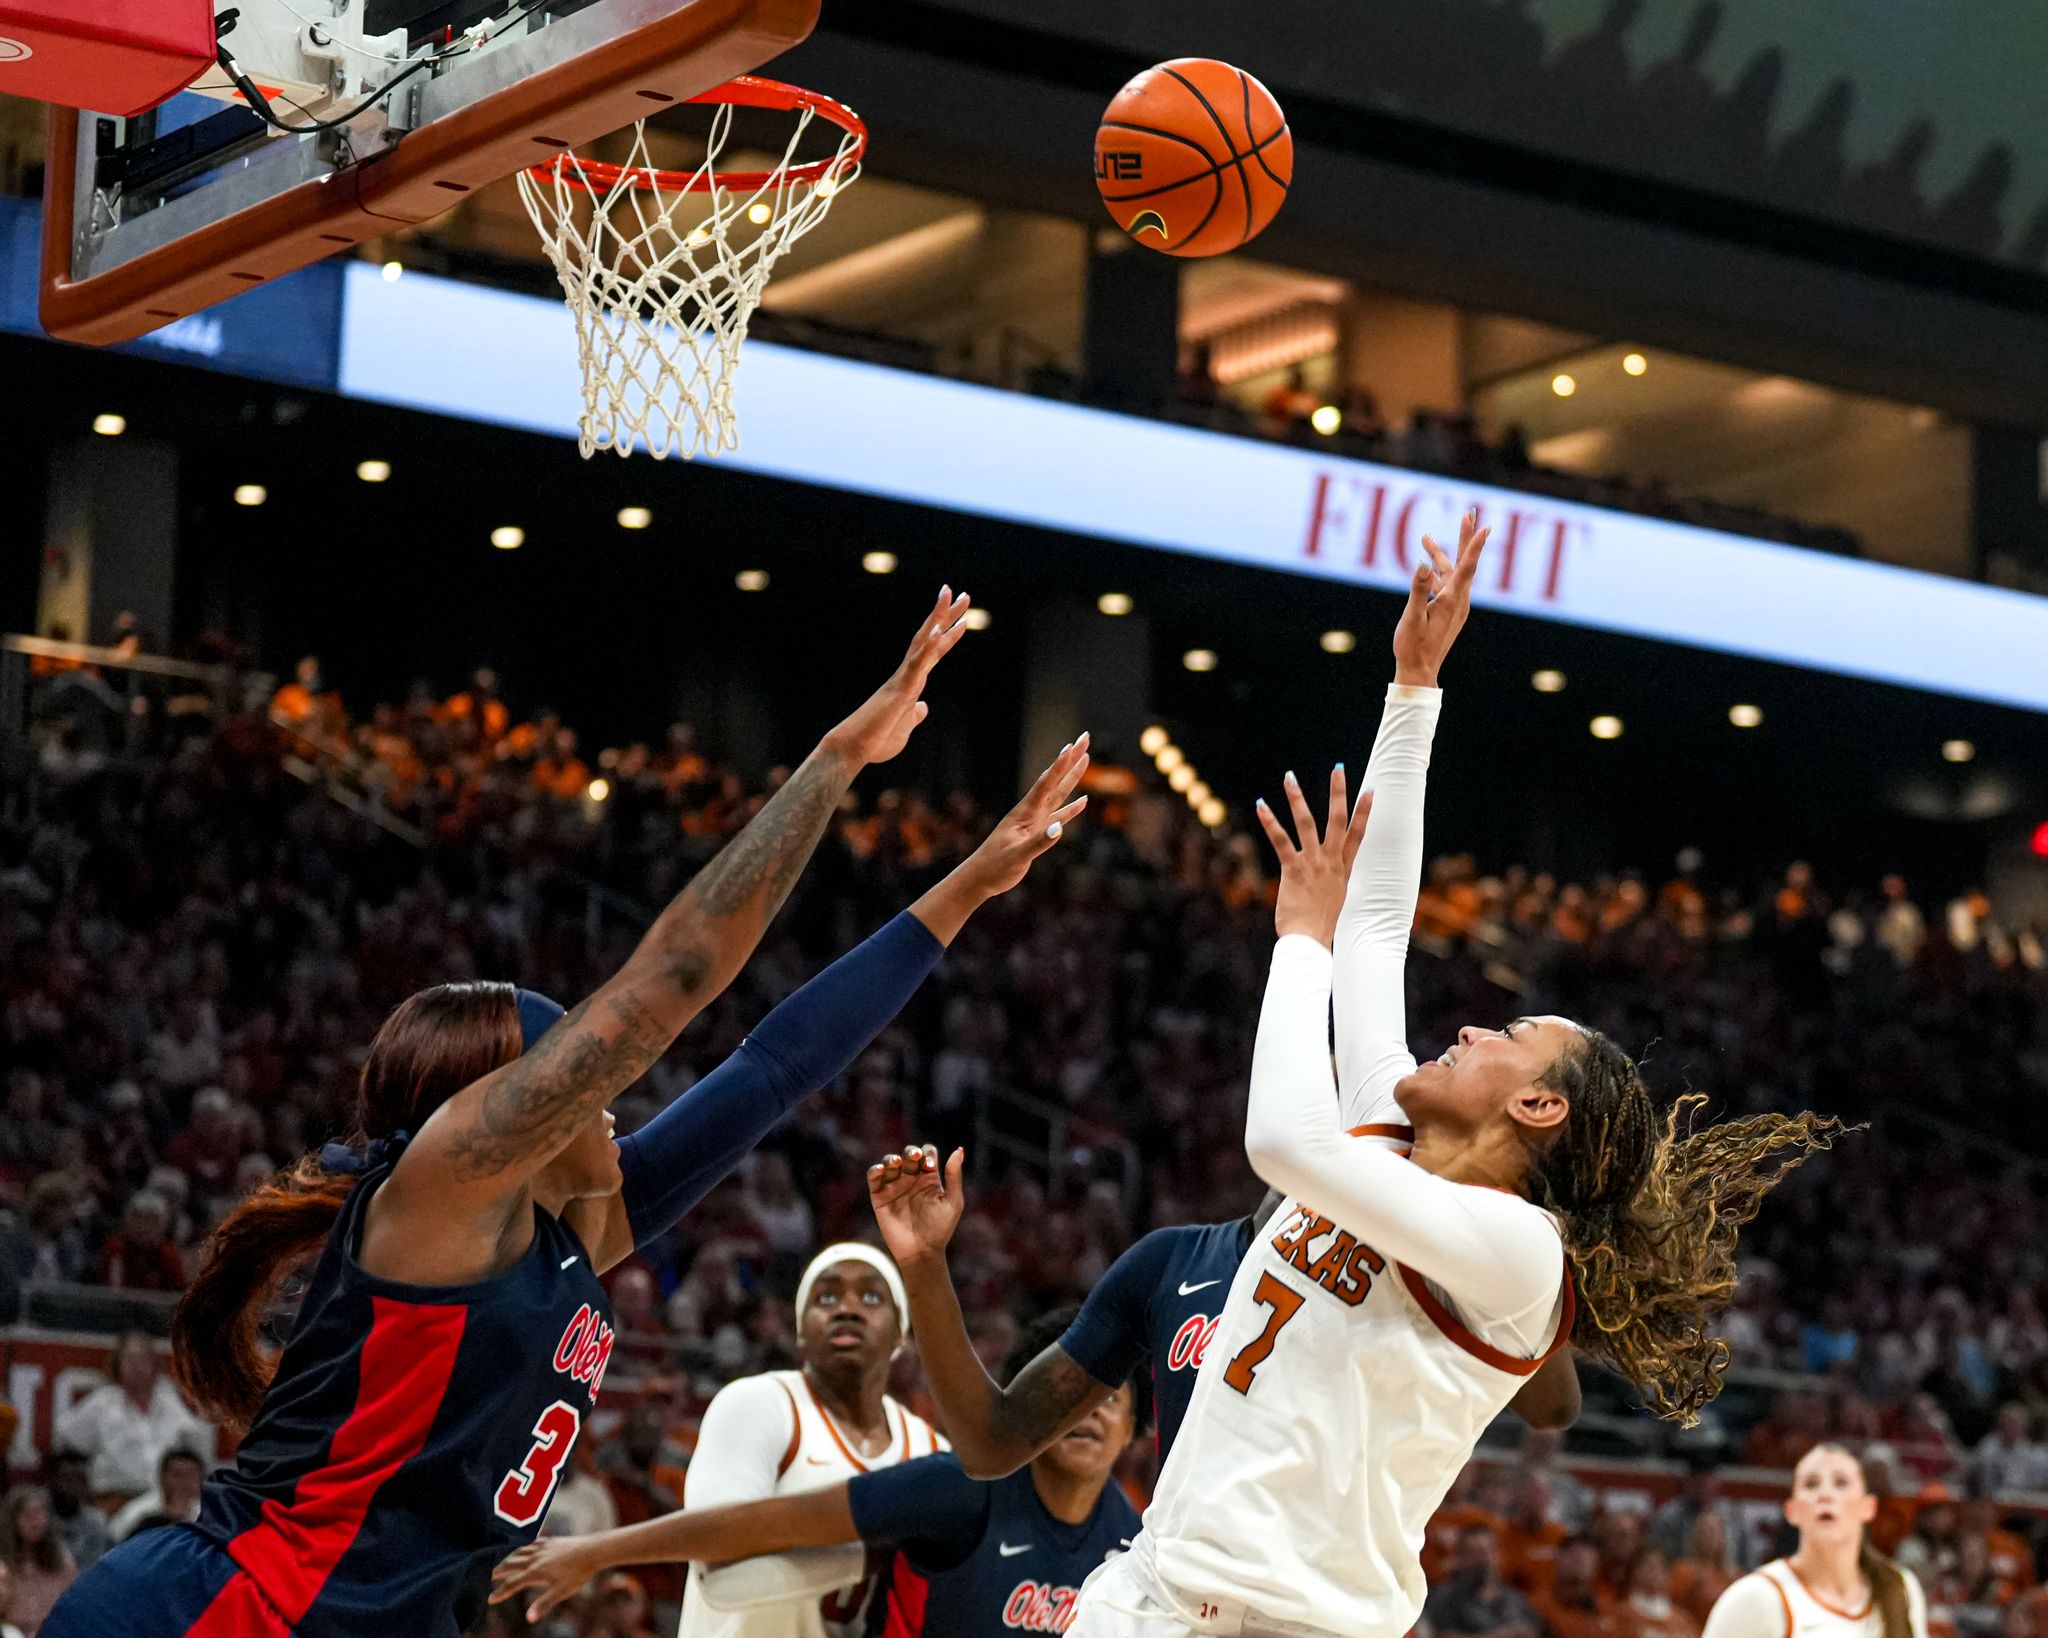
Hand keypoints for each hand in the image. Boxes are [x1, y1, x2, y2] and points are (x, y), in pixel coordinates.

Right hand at [489, 1535, 605, 1621]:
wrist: (593, 1550)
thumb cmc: (578, 1573)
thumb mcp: (562, 1591)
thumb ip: (545, 1604)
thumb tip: (529, 1618)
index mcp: (537, 1571)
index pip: (513, 1583)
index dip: (501, 1592)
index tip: (490, 1599)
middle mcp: (536, 1557)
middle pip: (512, 1564)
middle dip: (501, 1570)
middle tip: (491, 1577)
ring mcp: (543, 1547)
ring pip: (520, 1552)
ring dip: (510, 1558)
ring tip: (504, 1563)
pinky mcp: (551, 1541)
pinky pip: (532, 1543)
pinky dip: (524, 1547)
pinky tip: (525, 1548)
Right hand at [825, 587, 973, 765]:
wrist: (854, 748)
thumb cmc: (875, 740)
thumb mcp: (904, 727)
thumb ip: (914, 715)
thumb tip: (922, 707)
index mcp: (911, 683)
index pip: (934, 652)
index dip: (948, 634)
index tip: (962, 617)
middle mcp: (908, 674)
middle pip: (930, 638)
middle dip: (946, 616)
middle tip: (963, 594)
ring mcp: (903, 679)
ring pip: (924, 642)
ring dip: (938, 618)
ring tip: (950, 596)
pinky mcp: (900, 689)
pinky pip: (917, 664)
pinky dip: (928, 646)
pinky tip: (939, 629)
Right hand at [868, 1143, 965, 1268]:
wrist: (921, 1252)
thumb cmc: (940, 1228)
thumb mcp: (953, 1201)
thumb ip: (954, 1176)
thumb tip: (959, 1150)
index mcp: (930, 1178)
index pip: (927, 1154)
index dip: (928, 1154)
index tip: (930, 1166)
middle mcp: (912, 1179)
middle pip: (908, 1155)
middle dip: (911, 1152)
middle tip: (915, 1158)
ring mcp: (895, 1186)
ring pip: (890, 1162)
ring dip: (892, 1158)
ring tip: (896, 1162)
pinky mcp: (880, 1197)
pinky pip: (874, 1178)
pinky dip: (875, 1170)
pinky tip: (881, 1169)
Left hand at [958, 735, 1090, 898]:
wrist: (981, 877)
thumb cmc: (995, 867)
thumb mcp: (1017, 856)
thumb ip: (1039, 842)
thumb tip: (1059, 828)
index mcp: (1026, 813)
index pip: (1045, 784)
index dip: (1059, 765)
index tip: (1072, 746)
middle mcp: (1032, 812)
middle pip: (1055, 780)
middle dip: (1071, 759)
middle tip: (1085, 738)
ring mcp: (1035, 821)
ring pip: (1059, 794)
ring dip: (1072, 776)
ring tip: (1085, 758)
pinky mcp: (1038, 833)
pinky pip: (1059, 816)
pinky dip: (1072, 809)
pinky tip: (1083, 801)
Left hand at [1255, 766, 1371, 947]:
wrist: (1311, 942)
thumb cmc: (1319, 927)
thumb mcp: (1333, 902)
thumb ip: (1330, 885)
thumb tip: (1328, 884)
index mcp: (1343, 870)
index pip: (1358, 834)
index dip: (1365, 811)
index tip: (1371, 789)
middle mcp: (1331, 863)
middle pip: (1339, 821)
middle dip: (1339, 793)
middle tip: (1339, 768)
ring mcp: (1313, 865)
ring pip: (1307, 823)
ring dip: (1297, 798)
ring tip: (1289, 776)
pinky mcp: (1293, 870)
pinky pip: (1281, 840)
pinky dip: (1270, 822)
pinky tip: (1262, 805)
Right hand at [1391, 510, 1487, 687]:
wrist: (1419, 672)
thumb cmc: (1413, 647)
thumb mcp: (1412, 618)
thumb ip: (1418, 589)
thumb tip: (1422, 564)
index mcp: (1452, 600)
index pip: (1466, 566)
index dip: (1474, 544)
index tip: (1484, 525)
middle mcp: (1458, 601)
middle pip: (1464, 563)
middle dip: (1464, 538)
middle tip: (1469, 514)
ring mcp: (1455, 607)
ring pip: (1451, 573)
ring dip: (1439, 555)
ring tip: (1425, 537)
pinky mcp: (1449, 612)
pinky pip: (1446, 585)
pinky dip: (1437, 572)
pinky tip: (1427, 567)